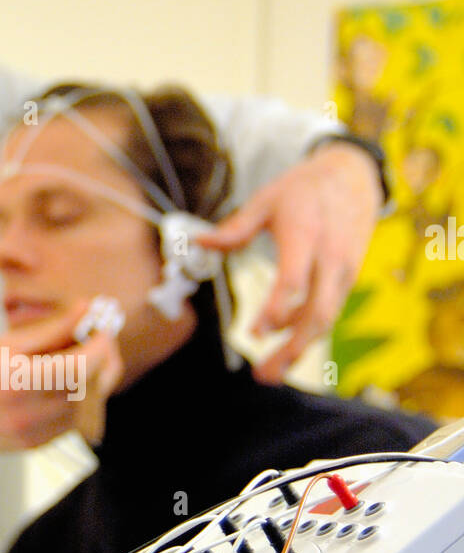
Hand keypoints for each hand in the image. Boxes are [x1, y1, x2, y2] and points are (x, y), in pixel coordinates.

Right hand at [0, 302, 122, 494]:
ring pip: (86, 406)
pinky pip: (71, 422)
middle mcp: (28, 413)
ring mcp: (33, 434)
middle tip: (98, 339)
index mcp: (17, 380)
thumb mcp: (2, 344)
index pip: (82, 365)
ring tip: (77, 358)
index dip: (101, 343)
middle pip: (90, 387)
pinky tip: (62, 383)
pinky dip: (77, 400)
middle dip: (103, 360)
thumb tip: (87, 308)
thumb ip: (50, 330)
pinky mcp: (34, 446)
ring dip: (91, 380)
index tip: (102, 325)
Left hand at [195, 143, 383, 382]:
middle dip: (291, 348)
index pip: (294, 279)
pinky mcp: (348, 279)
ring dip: (299, 350)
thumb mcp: (266, 199)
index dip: (276, 310)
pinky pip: (328, 311)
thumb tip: (198, 243)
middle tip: (263, 375)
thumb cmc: (304, 188)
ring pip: (325, 320)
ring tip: (270, 373)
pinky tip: (282, 343)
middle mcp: (330, 257)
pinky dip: (305, 331)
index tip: (255, 333)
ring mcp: (343, 271)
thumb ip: (235, 228)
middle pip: (316, 312)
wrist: (354, 176)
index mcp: (306, 234)